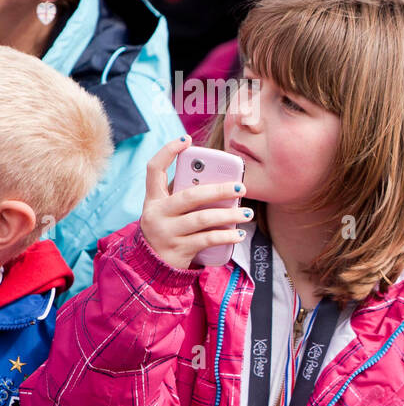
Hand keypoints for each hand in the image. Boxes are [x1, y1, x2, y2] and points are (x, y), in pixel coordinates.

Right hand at [139, 138, 247, 269]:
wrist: (153, 267)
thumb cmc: (170, 230)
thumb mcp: (171, 212)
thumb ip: (186, 196)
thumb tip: (221, 180)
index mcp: (153, 199)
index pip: (154, 169)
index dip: (167, 152)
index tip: (186, 138)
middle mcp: (156, 214)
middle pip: (190, 196)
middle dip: (218, 190)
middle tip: (241, 187)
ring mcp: (165, 232)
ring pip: (202, 219)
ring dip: (229, 215)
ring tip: (248, 212)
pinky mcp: (177, 250)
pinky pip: (207, 240)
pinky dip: (226, 236)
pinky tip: (239, 233)